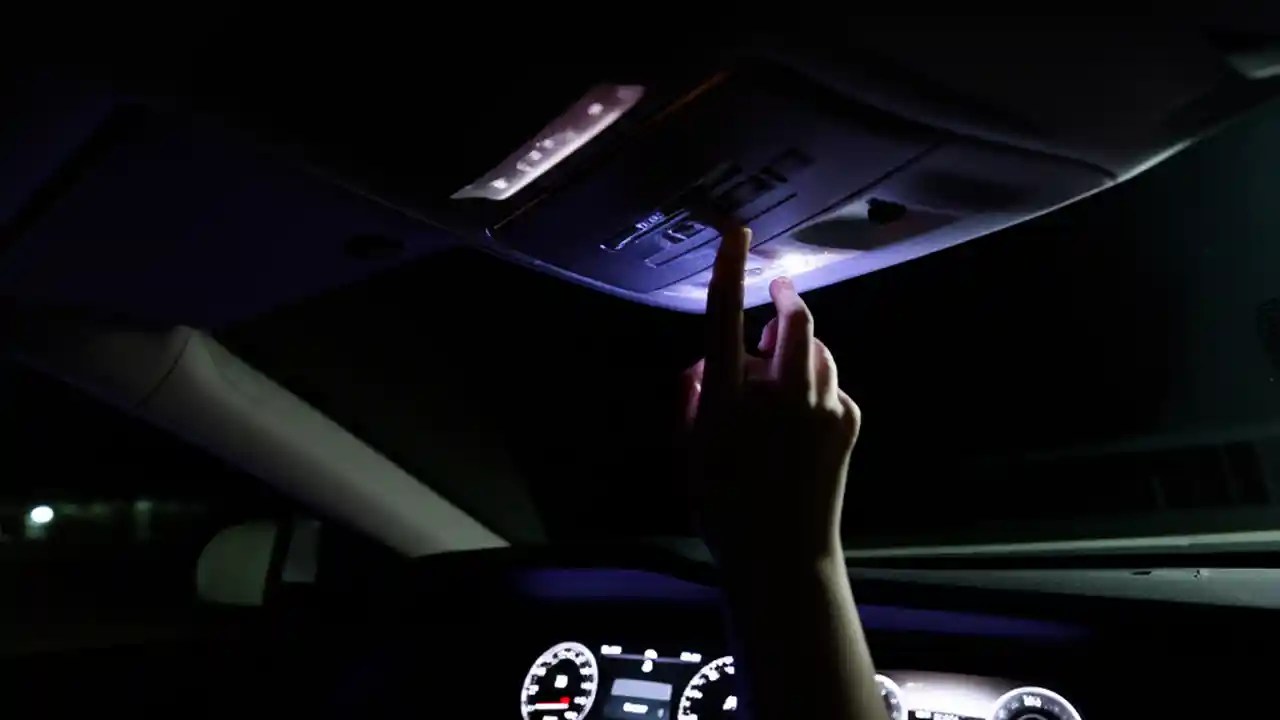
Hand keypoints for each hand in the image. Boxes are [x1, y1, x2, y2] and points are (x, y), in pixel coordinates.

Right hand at [682, 223, 860, 567]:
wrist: (782, 557)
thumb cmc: (723, 509)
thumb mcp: (689, 453)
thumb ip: (691, 399)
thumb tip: (703, 361)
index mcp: (729, 399)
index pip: (725, 315)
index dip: (731, 267)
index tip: (737, 232)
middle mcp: (779, 395)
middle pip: (795, 318)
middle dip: (788, 296)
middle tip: (779, 292)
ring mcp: (820, 408)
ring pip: (818, 349)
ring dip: (800, 346)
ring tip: (781, 372)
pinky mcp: (848, 422)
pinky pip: (833, 384)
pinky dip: (817, 386)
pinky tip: (802, 416)